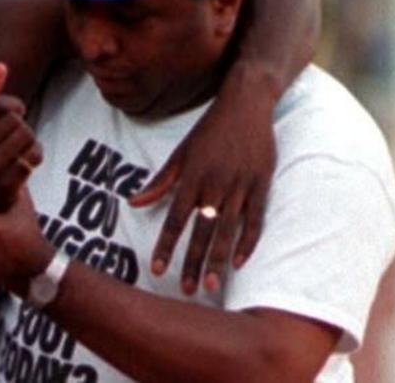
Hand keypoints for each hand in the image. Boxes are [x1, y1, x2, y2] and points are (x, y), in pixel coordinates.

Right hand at [0, 63, 42, 212]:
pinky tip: (26, 163)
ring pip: (27, 137)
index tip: (17, 112)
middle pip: (16, 121)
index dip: (13, 104)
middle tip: (17, 136)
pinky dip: (35, 157)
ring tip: (21, 149)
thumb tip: (1, 65)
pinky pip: (33, 159)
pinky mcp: (4, 190)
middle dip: (22, 125)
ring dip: (31, 141)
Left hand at [128, 95, 274, 294]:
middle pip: (201, 231)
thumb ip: (160, 181)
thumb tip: (133, 202)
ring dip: (218, 260)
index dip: (166, 245)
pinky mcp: (261, 183)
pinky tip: (240, 262)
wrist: (245, 104)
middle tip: (187, 290)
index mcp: (192, 177)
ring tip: (211, 285)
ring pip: (227, 230)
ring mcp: (240, 185)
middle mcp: (215, 184)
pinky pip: (255, 219)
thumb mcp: (181, 153)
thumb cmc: (209, 130)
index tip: (158, 270)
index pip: (175, 219)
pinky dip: (248, 241)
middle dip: (192, 262)